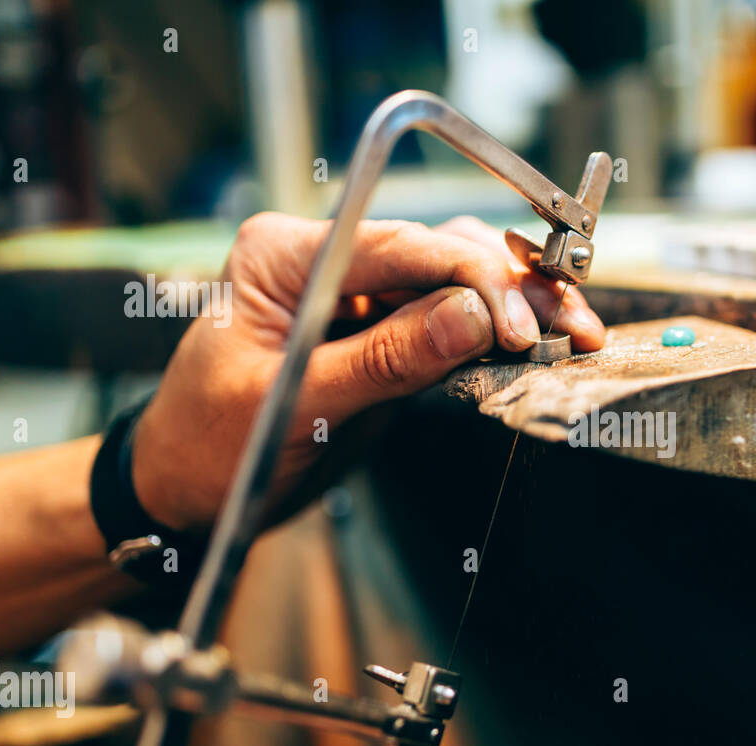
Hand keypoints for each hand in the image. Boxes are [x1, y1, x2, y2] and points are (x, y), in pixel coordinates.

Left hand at [131, 212, 605, 531]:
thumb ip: (383, 360)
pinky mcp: (380, 335)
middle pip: (437, 253)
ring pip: (453, 282)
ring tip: (572, 332)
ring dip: (516, 305)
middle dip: (511, 287)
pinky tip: (538, 344)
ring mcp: (357, 297)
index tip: (519, 323)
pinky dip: (494, 336)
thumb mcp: (293, 405)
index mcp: (284, 255)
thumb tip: (472, 320)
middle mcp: (325, 261)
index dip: (471, 277)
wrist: (183, 490)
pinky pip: (446, 323)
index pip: (399, 245)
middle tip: (570, 324)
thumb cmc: (209, 446)